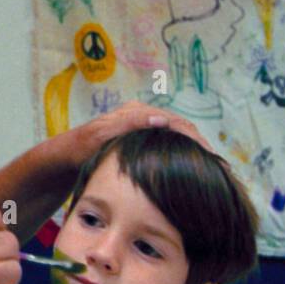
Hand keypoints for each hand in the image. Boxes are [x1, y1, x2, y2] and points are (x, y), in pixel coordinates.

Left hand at [78, 101, 218, 159]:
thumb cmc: (80, 148)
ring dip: (194, 153)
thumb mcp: (101, 135)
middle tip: (219, 167)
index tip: (209, 156)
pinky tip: (192, 171)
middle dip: (201, 146)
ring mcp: (143, 129)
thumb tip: (161, 118)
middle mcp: (143, 117)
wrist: (65, 158)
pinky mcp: (142, 143)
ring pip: (177, 139)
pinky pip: (168, 147)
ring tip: (213, 171)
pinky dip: (182, 157)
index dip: (195, 139)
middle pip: (182, 130)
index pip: (176, 123)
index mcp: (137, 112)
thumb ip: (129, 124)